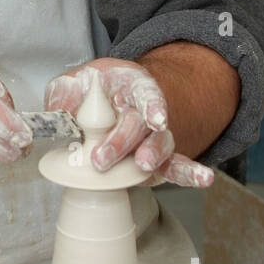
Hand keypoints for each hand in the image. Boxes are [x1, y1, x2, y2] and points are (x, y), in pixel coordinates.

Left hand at [44, 58, 213, 188]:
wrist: (104, 99)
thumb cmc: (90, 89)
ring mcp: (152, 136)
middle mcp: (146, 110)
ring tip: (143, 166)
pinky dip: (190, 174)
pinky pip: (175, 165)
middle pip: (143, 125)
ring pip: (162, 145)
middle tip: (101, 159)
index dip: (153, 105)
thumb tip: (59, 116)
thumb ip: (63, 96)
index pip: (146, 91)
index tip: (156, 119)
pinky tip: (204, 180)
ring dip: (154, 157)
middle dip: (124, 142)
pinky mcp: (154, 159)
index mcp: (129, 85)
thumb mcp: (71, 83)